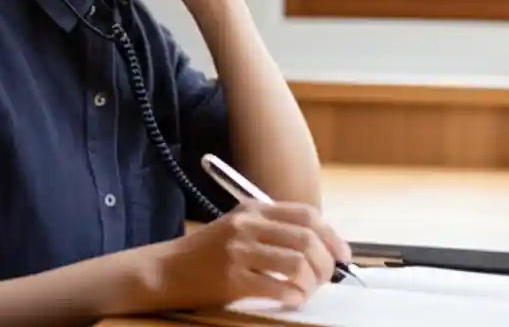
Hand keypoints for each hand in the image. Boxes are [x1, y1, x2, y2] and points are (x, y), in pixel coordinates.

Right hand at [155, 201, 352, 310]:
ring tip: (307, 291)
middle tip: (327, 278)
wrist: (166, 270)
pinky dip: (292, 295)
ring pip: (297, 263)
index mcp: (254, 209)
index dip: (332, 235)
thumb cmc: (206, 253)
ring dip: (311, 282)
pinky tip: (291, 300)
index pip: (307, 215)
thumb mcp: (239, 227)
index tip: (342, 255)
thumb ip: (274, 230)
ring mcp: (238, 251)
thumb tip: (319, 247)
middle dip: (326, 262)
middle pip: (307, 238)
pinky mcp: (231, 278)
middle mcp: (248, 225)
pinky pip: (276, 287)